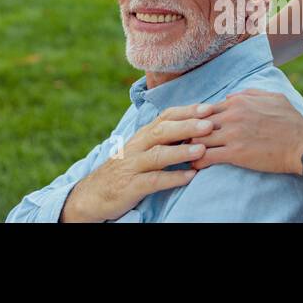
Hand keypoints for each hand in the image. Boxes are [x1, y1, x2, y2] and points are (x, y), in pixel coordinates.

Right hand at [61, 104, 215, 222]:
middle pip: (162, 131)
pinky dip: (172, 178)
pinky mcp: (131, 186)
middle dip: (187, 126)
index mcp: (143, 135)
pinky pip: (153, 180)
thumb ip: (165, 139)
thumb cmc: (127, 169)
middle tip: (210, 124)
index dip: (187, 111)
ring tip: (202, 149)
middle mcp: (137, 146)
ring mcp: (132, 166)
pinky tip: (190, 176)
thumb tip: (197, 127)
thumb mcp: (143, 149)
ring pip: (157, 154)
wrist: (92, 194)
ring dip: (181, 151)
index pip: (166, 116)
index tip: (209, 108)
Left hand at [190, 89, 302, 174]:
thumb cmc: (291, 122)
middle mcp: (232, 115)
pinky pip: (207, 156)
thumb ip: (250, 93)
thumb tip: (232, 95)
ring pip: (199, 139)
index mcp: (238, 101)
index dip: (198, 120)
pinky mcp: (235, 153)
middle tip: (182, 143)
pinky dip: (197, 161)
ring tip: (185, 155)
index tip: (194, 129)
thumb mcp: (273, 97)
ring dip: (190, 147)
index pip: (207, 108)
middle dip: (189, 133)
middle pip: (198, 122)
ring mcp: (232, 134)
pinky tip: (194, 166)